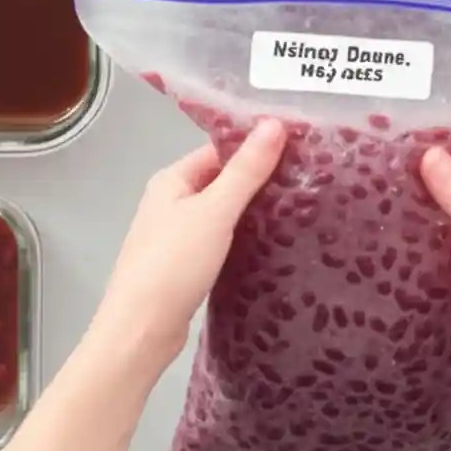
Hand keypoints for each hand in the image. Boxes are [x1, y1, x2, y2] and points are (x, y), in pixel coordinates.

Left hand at [94, 119, 286, 357]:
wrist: (142, 329)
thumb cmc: (175, 263)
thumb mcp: (215, 211)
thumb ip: (246, 170)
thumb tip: (275, 122)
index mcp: (172, 180)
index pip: (219, 152)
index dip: (255, 149)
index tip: (299, 152)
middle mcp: (169, 203)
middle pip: (221, 183)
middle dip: (258, 184)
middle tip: (308, 185)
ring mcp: (175, 237)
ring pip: (221, 216)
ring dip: (251, 215)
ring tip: (298, 214)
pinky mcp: (183, 267)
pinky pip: (218, 243)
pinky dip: (241, 241)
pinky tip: (269, 247)